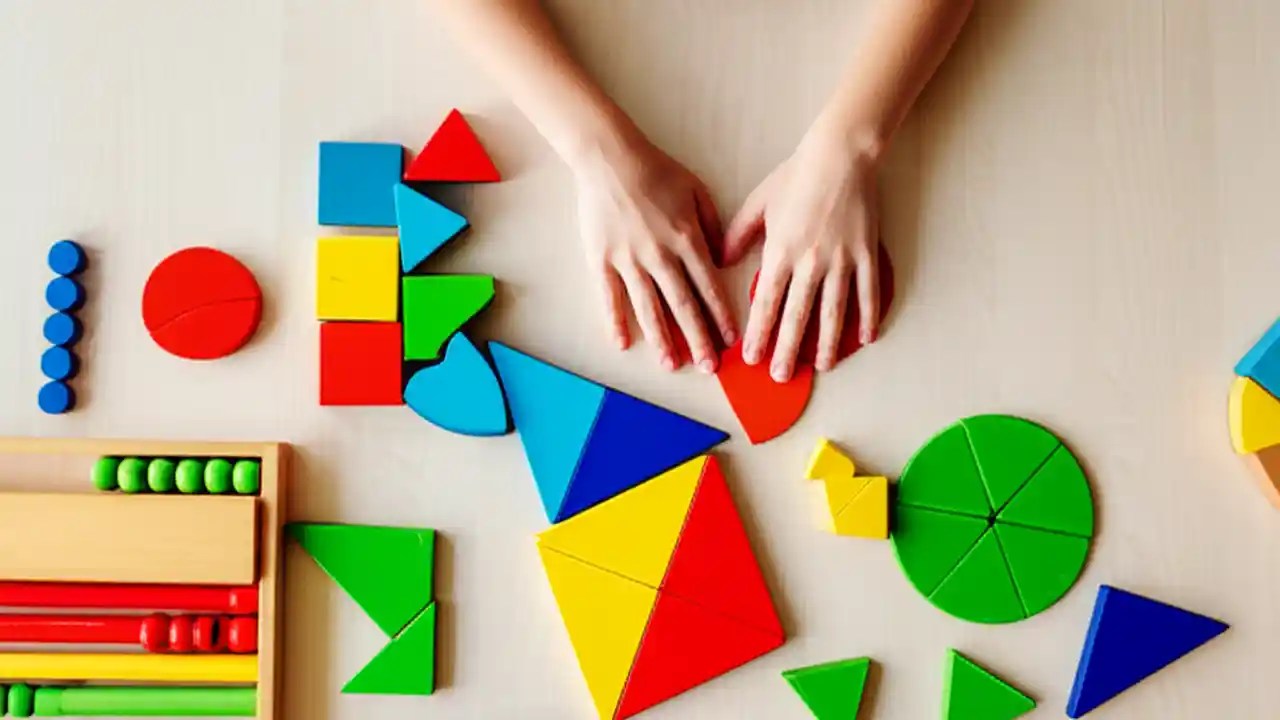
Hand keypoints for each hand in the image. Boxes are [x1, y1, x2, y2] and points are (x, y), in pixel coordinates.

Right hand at [572, 138, 736, 371]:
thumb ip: (713, 225)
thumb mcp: (696, 190)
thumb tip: (722, 260)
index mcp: (686, 238)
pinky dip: (615, 321)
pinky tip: (622, 343)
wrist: (609, 157)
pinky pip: (609, 297)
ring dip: (662, 339)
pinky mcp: (601, 260)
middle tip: (709, 366)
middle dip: (698, 339)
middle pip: (682, 305)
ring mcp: (628, 260)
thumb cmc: (655, 170)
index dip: (721, 315)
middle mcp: (660, 255)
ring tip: (671, 364)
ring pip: (649, 307)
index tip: (731, 340)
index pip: (709, 286)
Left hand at [722, 133, 882, 381]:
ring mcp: (842, 260)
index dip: (759, 334)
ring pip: (833, 312)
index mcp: (780, 251)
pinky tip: (865, 338)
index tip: (751, 358)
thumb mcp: (757, 202)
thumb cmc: (796, 175)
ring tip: (821, 366)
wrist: (840, 154)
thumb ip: (737, 234)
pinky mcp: (867, 254)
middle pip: (797, 316)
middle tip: (780, 376)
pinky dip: (867, 317)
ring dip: (826, 343)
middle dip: (787, 349)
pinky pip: (868, 293)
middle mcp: (810, 262)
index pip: (765, 303)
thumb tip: (721, 260)